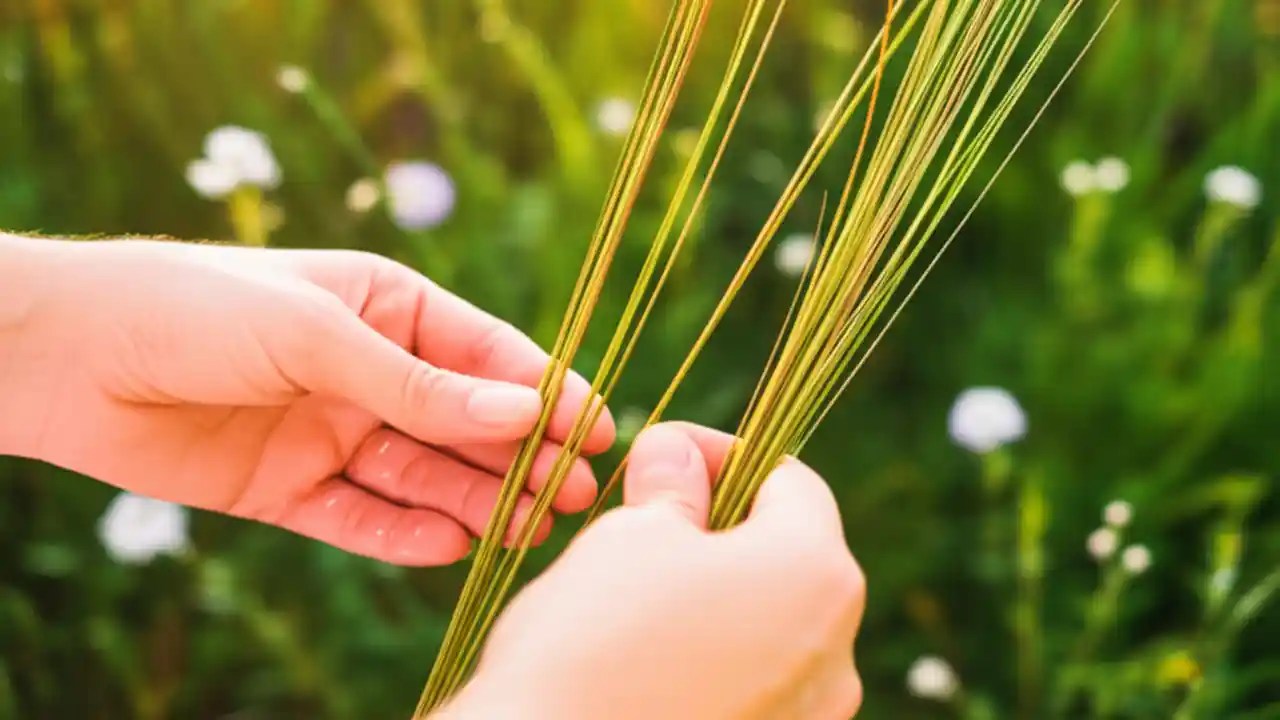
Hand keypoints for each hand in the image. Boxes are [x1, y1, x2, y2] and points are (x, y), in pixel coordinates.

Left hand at [0, 235, 613, 564]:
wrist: (68, 356)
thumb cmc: (196, 308)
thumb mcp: (319, 334)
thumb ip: (419, 383)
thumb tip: (527, 409)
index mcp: (387, 308)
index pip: (487, 355)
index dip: (547, 390)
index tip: (599, 428)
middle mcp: (369, 372)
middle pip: (464, 421)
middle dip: (521, 455)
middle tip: (574, 493)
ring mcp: (332, 431)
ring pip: (421, 474)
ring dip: (476, 500)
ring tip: (530, 528)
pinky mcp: (290, 487)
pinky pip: (360, 517)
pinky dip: (403, 535)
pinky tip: (449, 549)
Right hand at [443, 423, 864, 719]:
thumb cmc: (590, 642)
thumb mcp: (628, 537)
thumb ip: (671, 486)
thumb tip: (677, 454)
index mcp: (819, 575)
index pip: (790, 482)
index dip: (724, 456)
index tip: (664, 456)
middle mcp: (837, 655)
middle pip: (786, 559)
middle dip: (718, 528)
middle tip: (643, 522)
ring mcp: (810, 718)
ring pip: (769, 628)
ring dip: (714, 598)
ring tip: (636, 598)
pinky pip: (753, 688)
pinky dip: (710, 662)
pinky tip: (646, 664)